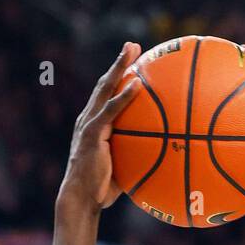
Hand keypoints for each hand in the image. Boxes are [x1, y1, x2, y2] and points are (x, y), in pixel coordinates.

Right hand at [58, 42, 141, 212]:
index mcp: (94, 124)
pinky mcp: (92, 132)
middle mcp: (89, 118)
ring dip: (119, 66)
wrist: (82, 200)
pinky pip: (111, 110)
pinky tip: (137, 83)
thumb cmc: (102, 191)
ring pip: (105, 88)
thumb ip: (136, 158)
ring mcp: (89, 123)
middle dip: (119, 62)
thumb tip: (162, 159)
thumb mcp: (123, 169)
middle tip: (133, 45)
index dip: (118, 76)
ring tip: (133, 49)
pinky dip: (124, 95)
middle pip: (105, 83)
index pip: (107, 95)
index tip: (132, 61)